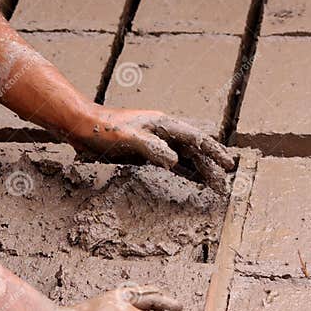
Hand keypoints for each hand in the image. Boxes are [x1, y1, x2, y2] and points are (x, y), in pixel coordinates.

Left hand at [68, 105, 236, 194]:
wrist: (82, 128)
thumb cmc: (104, 130)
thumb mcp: (129, 138)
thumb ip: (152, 148)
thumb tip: (176, 161)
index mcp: (163, 124)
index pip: (195, 139)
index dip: (212, 152)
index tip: (227, 165)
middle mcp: (164, 132)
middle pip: (194, 150)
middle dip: (211, 165)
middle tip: (226, 182)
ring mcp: (156, 142)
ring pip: (186, 157)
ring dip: (201, 171)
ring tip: (216, 185)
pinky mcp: (147, 153)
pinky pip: (173, 164)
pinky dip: (185, 172)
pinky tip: (194, 181)